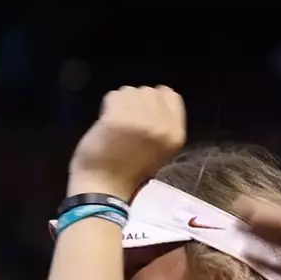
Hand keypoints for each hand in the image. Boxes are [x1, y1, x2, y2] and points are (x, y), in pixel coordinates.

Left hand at [68, 85, 186, 200]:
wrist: (105, 188)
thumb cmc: (129, 172)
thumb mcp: (159, 149)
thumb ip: (162, 124)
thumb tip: (156, 97)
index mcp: (175, 134)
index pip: (171, 95)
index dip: (154, 100)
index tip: (142, 112)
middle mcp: (161, 126)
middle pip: (149, 91)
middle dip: (136, 102)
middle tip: (126, 122)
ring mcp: (139, 122)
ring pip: (130, 91)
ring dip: (121, 103)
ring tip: (116, 124)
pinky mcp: (117, 120)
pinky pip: (113, 96)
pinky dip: (107, 106)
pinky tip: (106, 123)